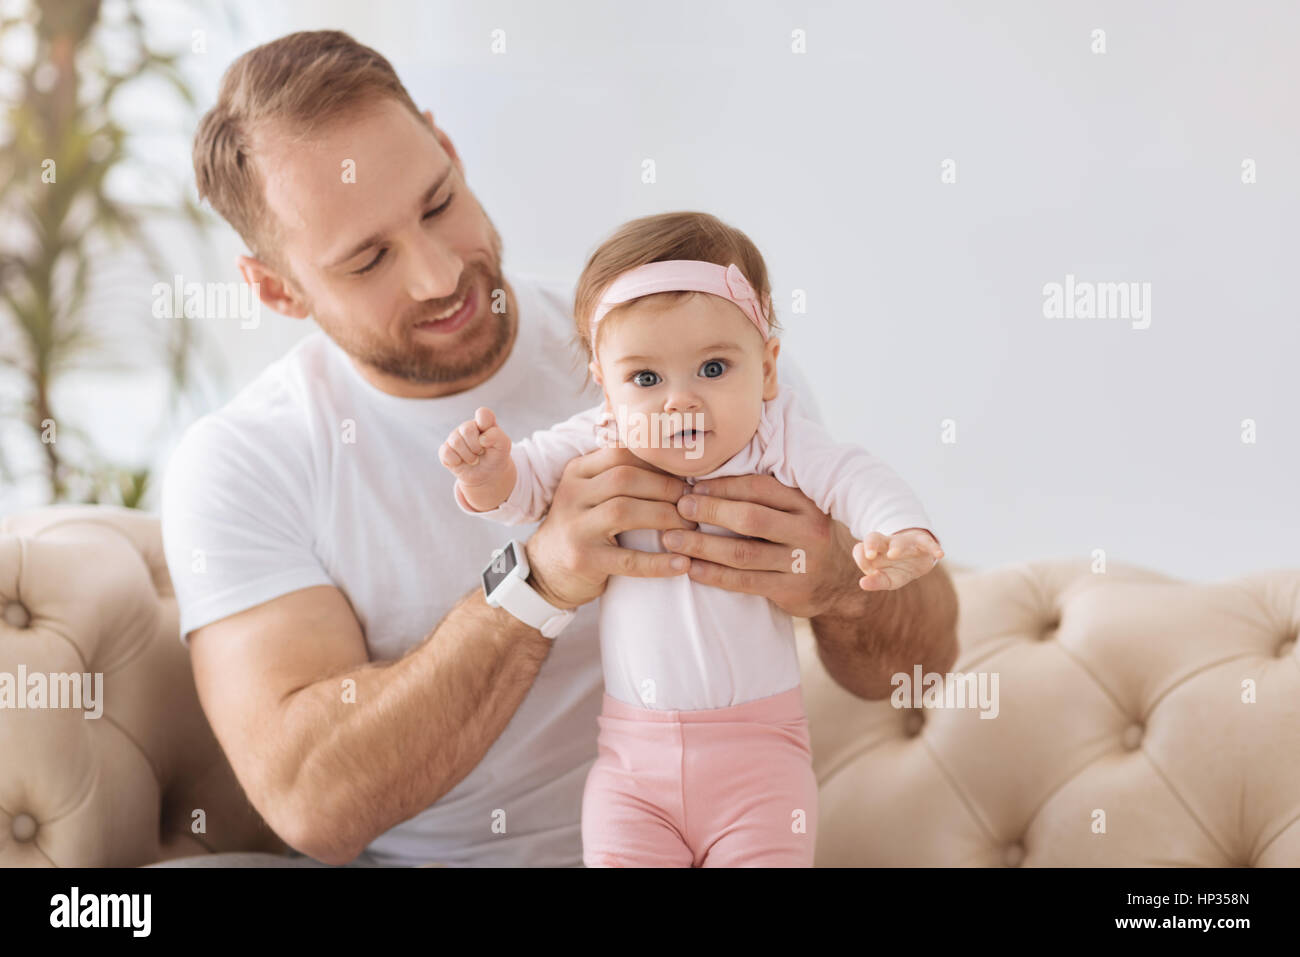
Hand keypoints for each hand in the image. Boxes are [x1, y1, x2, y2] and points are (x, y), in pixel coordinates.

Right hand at [437, 407, 514, 509]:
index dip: (485, 423)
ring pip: (456, 442)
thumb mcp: (504, 446)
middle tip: (481, 453)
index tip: (488, 437)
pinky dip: (456, 461)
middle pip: (467, 429)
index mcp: (483, 422)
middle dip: (476, 446)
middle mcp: (467, 427)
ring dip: (469, 456)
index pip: (483, 414)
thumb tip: (481, 438)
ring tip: (474, 460)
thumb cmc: (495, 456)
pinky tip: (462, 462)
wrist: (488, 474)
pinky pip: (446, 452)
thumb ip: (497, 436)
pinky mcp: (446, 450)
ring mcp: (455, 437)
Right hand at [522, 446, 696, 609]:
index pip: (621, 453)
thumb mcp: (591, 494)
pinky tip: (682, 563)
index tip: (685, 476)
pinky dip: (659, 562)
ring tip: (690, 529)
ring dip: (665, 517)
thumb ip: (620, 476)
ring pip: (624, 511)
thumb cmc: (584, 527)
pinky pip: (627, 559)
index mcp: (577, 472)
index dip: (657, 462)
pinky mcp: (582, 559)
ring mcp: (574, 527)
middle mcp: (572, 494)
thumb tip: (676, 465)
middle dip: (666, 489)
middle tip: (692, 503)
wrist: (545, 570)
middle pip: (624, 478)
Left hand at [661, 474, 859, 617]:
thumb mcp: (797, 509)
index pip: (760, 488)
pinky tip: (691, 569)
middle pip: (750, 518)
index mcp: (806, 502)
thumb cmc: (804, 535)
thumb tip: (706, 476)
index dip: (723, 486)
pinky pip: (744, 583)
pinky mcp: (791, 590)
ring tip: (672, 540)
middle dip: (710, 512)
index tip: (693, 486)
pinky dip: (714, 575)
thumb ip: (766, 496)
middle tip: (679, 509)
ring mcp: (801, 563)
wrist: (840, 581)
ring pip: (743, 553)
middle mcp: (808, 530)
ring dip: (702, 546)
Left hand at [853, 528, 943, 591]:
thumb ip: (875, 580)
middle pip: (874, 537)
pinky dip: (934, 547)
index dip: (860, 556)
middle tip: (869, 556)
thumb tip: (863, 583)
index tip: (865, 571)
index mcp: (874, 552)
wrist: (917, 559)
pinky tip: (940, 554)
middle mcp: (886, 544)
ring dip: (897, 546)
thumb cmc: (896, 569)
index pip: (861, 549)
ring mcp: (905, 542)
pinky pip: (928, 543)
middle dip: (871, 544)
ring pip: (900, 541)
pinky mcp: (922, 543)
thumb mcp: (886, 578)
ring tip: (893, 554)